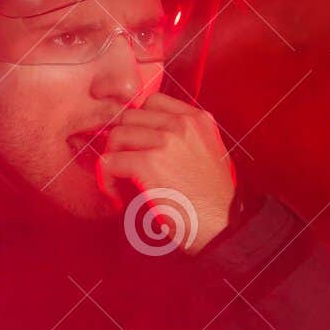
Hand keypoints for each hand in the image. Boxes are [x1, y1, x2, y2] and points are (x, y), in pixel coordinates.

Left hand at [98, 91, 236, 252]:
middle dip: (121, 141)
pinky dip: (107, 179)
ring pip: (117, 135)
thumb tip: (147, 139)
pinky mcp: (150, 164)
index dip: (137, 124)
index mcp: (198, 120)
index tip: (136, 146)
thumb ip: (184, 140)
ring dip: (112, 159)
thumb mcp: (207, 156)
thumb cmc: (213, 202)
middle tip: (123, 167)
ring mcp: (166, 141)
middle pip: (130, 116)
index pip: (152, 102)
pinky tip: (117, 195)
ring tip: (119, 182)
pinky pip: (110, 161)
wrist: (222, 227)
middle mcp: (183, 124)